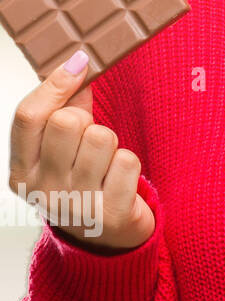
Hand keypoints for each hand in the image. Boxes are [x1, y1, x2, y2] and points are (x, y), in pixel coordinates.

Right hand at [8, 50, 154, 251]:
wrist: (105, 240)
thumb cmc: (81, 183)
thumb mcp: (59, 154)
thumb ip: (65, 112)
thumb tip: (78, 66)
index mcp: (20, 171)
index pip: (28, 116)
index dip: (55, 83)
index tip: (81, 60)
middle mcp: (42, 189)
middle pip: (67, 122)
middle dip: (87, 120)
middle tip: (90, 140)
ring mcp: (75, 204)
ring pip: (102, 137)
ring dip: (111, 144)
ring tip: (104, 165)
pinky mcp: (111, 214)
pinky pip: (128, 161)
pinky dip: (129, 164)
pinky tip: (119, 181)